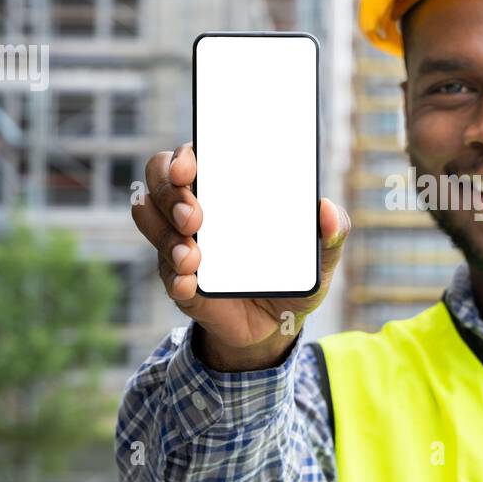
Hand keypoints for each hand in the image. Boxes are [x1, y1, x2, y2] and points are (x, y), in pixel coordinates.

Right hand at [131, 142, 350, 370]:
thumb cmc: (294, 272)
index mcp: (228, 188)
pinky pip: (165, 275)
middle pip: (158, 179)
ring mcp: (181, 244)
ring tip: (194, 257)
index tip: (189, 168)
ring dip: (166, 236)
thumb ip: (334, 230)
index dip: (182, 156)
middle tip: (195, 218)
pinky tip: (190, 283)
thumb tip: (328, 210)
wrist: (279, 325)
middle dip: (169, 195)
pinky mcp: (181, 283)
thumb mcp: (321, 254)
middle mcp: (196, 208)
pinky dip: (175, 278)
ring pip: (148, 220)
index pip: (190, 156)